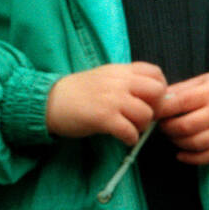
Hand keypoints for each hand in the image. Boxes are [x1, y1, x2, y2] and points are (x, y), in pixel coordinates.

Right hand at [45, 62, 167, 145]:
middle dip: (156, 107)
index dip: (160, 88)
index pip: (156, 73)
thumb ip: (127, 82)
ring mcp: (112, 99)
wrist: (47, 101)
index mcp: (120, 71)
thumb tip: (154, 96)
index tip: (152, 100)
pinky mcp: (103, 118)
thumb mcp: (105, 77)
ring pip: (146, 114)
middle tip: (145, 116)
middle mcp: (119, 82)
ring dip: (142, 126)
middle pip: (157, 92)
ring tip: (131, 128)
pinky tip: (124, 138)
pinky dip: (131, 138)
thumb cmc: (78, 92)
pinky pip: (130, 131)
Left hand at [154, 70, 208, 164]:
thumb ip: (181, 90)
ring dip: (176, 142)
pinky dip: (192, 159)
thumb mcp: (204, 80)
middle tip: (162, 124)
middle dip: (166, 128)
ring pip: (195, 143)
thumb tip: (157, 100)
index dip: (161, 110)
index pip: (179, 103)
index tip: (153, 111)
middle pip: (184, 126)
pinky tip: (181, 154)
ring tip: (173, 135)